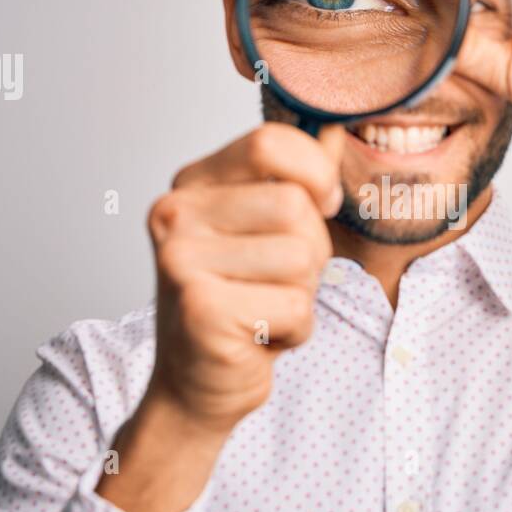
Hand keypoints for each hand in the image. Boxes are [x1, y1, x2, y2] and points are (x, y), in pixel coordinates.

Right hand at [145, 122, 345, 435]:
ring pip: (302, 257)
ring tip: (266, 307)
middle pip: (295, 205)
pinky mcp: (201, 311)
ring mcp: (181, 262)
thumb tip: (336, 125)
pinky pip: (296, 308)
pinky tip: (260, 337)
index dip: (315, 174)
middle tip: (277, 281)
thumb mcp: (265, 231)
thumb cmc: (237, 303)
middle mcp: (175, 215)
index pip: (271, 142)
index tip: (318, 206)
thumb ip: (298, 177)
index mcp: (191, 184)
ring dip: (303, 293)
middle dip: (311, 251)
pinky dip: (295, 331)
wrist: (194, 386)